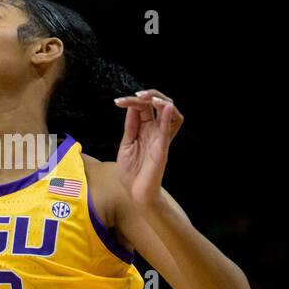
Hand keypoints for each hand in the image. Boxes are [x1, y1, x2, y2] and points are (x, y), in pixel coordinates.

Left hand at [112, 88, 183, 207]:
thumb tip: (131, 106)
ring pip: (171, 112)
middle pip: (159, 104)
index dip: (133, 100)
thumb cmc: (132, 172)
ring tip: (150, 99)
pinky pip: (169, 129)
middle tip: (136, 95)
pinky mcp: (163, 148)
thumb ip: (131, 126)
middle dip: (149, 95)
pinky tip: (164, 107)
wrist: (136, 193)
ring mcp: (161, 138)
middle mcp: (155, 131)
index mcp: (145, 129)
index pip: (144, 107)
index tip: (118, 102)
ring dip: (162, 101)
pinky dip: (168, 116)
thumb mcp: (126, 144)